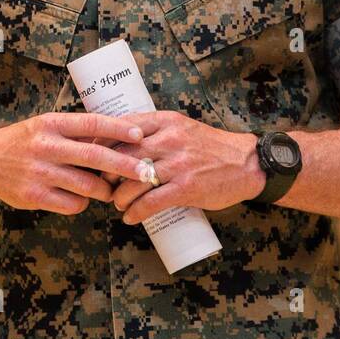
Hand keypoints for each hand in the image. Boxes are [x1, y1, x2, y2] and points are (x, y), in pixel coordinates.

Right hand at [0, 112, 146, 214]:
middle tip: (146, 172)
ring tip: (111, 190)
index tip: (140, 134)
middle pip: (94, 156)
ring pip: (86, 185)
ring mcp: (39, 172)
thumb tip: (120, 135)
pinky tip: (81, 197)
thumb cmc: (27, 142)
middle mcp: (45, 146)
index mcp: (51, 124)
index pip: (91, 123)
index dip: (118, 128)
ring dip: (105, 189)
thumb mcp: (47, 126)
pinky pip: (72, 204)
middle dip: (124, 165)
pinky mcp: (34, 196)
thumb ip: (77, 132)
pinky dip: (82, 202)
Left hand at [101, 111, 265, 225]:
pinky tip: (130, 217)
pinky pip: (150, 202)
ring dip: (119, 196)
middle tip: (102, 184)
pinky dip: (135, 212)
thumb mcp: (182, 128)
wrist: (247, 163)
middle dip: (107, 172)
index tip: (92, 154)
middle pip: (123, 154)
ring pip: (133, 181)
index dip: (102, 142)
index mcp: (166, 121)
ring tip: (117, 203)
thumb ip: (156, 131)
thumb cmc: (211, 147)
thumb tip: (121, 142)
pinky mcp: (186, 187)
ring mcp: (178, 164)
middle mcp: (170, 139)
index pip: (123, 127)